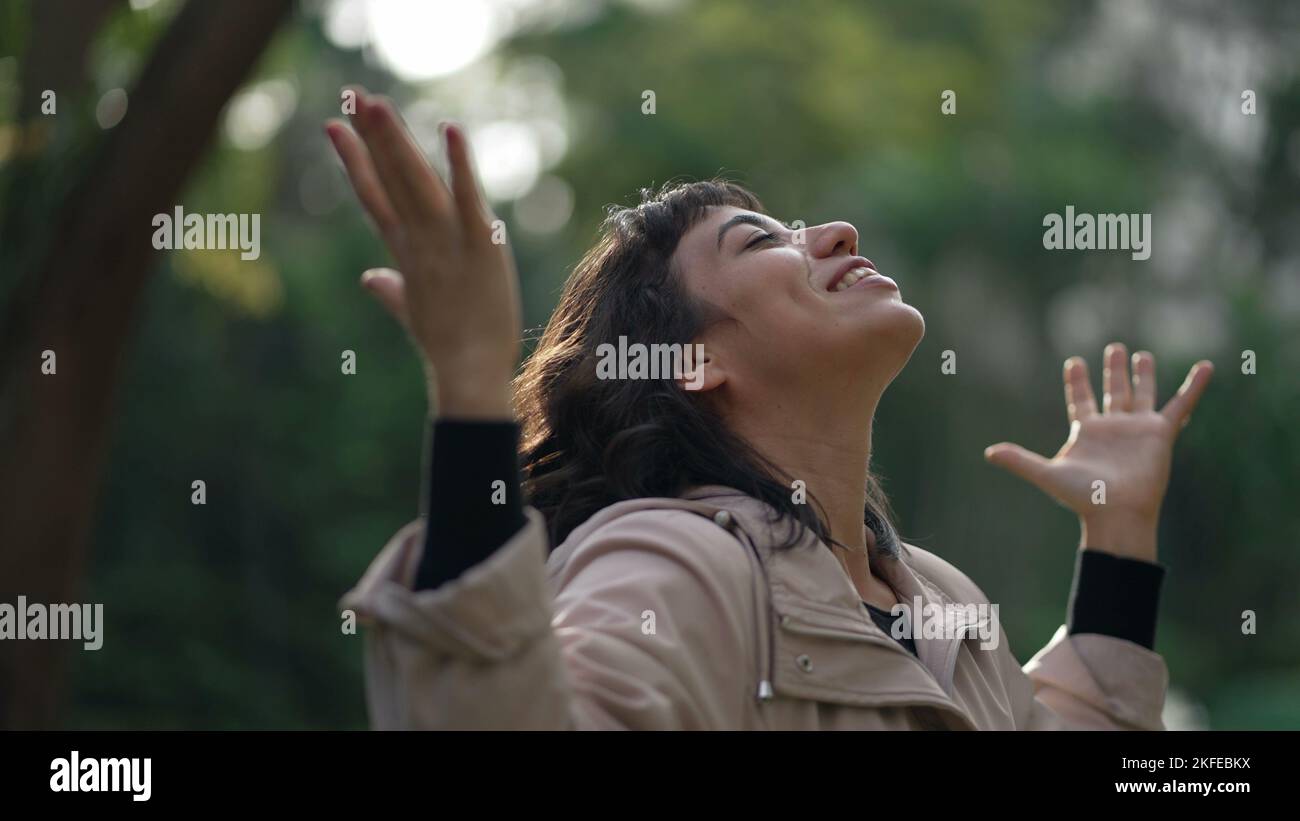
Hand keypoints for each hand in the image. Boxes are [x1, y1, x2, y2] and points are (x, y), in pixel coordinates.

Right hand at [324, 88, 520, 418]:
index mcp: (405, 251)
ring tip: (377, 103)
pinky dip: (460, 164)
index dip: (354, 160)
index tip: (333, 126)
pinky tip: (450, 129)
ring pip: (417, 180)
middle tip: (353, 95)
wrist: (468, 372)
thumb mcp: (412, 312)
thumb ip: (390, 289)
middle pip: (391, 179)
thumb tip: (370, 279)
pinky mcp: (481, 244)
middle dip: (372, 136)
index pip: (374, 196)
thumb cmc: (445, 345)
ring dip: (398, 140)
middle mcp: (420, 240)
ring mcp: (448, 240)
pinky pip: (469, 196)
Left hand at [984, 343, 1212, 561]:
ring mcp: (1137, 429)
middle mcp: (1113, 427)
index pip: (1081, 399)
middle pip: (1113, 391)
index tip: (1075, 362)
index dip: (1078, 382)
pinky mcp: (1160, 434)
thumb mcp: (1047, 474)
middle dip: (1113, 371)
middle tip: (1114, 347)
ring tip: (1140, 354)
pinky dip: (1194, 386)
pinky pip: (1180, 405)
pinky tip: (1206, 367)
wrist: (1117, 513)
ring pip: (1142, 393)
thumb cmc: (1083, 497)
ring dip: (1142, 374)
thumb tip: (988, 453)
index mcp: (1087, 431)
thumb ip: (1019, 460)